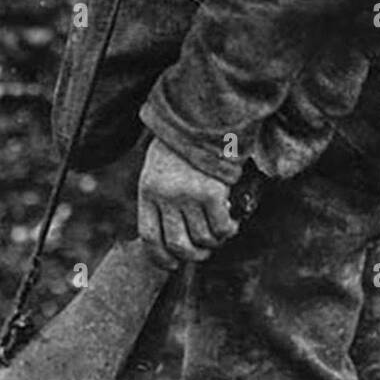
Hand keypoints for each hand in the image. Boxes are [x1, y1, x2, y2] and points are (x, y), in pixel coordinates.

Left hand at [137, 138, 237, 268]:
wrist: (201, 114)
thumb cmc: (182, 144)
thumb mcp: (159, 168)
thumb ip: (161, 198)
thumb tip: (175, 237)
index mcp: (148, 191)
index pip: (149, 238)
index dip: (160, 259)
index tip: (172, 265)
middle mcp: (165, 196)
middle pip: (178, 245)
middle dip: (193, 256)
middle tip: (203, 251)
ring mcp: (188, 195)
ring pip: (203, 239)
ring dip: (214, 242)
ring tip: (221, 231)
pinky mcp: (212, 192)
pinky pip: (221, 227)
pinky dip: (228, 230)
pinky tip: (231, 222)